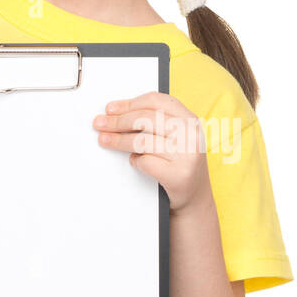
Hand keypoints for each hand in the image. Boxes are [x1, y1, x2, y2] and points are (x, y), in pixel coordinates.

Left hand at [93, 93, 211, 213]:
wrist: (195, 195)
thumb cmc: (180, 162)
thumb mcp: (177, 136)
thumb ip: (157, 122)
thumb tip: (118, 114)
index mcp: (189, 119)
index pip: (156, 101)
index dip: (129, 103)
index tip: (111, 109)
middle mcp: (190, 134)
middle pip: (145, 119)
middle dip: (118, 121)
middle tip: (100, 124)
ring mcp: (186, 155)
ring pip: (142, 141)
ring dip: (118, 140)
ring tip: (105, 140)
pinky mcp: (178, 175)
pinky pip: (146, 162)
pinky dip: (135, 161)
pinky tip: (133, 160)